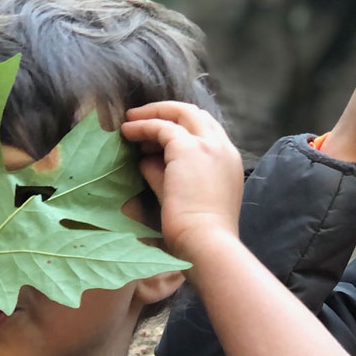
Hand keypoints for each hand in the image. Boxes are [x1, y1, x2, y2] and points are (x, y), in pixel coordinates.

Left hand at [120, 101, 242, 261]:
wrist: (207, 242)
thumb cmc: (199, 233)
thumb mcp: (183, 197)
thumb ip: (166, 175)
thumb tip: (145, 160)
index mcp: (229, 163)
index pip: (207, 132)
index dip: (182, 129)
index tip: (158, 139)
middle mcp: (223, 149)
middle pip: (196, 115)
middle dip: (168, 113)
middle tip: (142, 118)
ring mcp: (208, 146)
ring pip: (181, 113)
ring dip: (153, 114)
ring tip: (130, 123)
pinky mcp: (188, 148)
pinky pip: (161, 127)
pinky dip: (142, 125)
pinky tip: (126, 132)